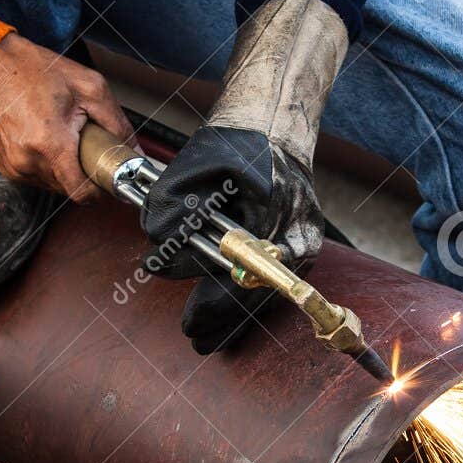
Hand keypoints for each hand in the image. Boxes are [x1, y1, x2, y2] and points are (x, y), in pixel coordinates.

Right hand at [0, 33, 133, 200]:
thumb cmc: (33, 69)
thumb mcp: (89, 87)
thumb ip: (118, 125)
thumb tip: (136, 153)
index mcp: (50, 145)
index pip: (83, 194)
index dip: (101, 190)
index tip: (108, 177)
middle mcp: (27, 162)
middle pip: (70, 188)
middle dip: (83, 171)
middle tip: (84, 142)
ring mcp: (13, 166)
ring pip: (53, 184)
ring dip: (64, 167)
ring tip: (61, 135)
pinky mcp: (4, 165)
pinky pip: (35, 176)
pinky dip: (46, 163)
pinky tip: (44, 137)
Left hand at [139, 0, 346, 355]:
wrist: (275, 124)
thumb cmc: (237, 142)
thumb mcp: (195, 161)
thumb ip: (172, 198)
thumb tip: (159, 237)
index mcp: (272, 213)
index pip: (240, 277)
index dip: (213, 306)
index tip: (190, 325)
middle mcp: (296, 234)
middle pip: (257, 295)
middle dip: (222, 320)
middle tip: (196, 338)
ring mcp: (304, 241)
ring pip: (268, 293)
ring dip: (235, 313)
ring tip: (207, 334)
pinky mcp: (303, 241)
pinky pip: (275, 280)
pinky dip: (250, 296)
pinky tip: (230, 313)